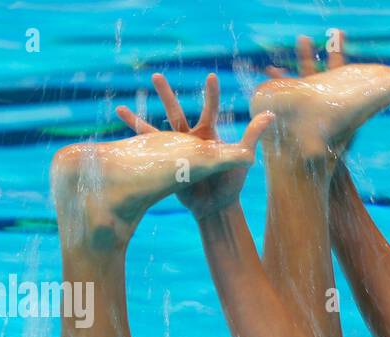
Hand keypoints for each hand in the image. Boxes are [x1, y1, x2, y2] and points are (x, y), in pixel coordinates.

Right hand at [116, 73, 272, 219]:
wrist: (215, 207)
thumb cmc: (231, 184)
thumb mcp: (242, 158)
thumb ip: (252, 136)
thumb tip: (270, 114)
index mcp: (208, 136)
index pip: (209, 110)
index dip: (210, 94)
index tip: (210, 76)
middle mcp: (190, 139)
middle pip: (176, 112)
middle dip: (166, 95)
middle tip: (156, 75)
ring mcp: (176, 150)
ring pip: (156, 128)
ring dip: (141, 117)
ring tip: (119, 108)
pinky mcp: (165, 162)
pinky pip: (147, 149)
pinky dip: (135, 138)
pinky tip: (120, 124)